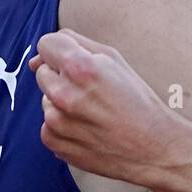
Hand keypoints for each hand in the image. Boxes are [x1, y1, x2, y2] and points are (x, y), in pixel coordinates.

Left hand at [29, 29, 190, 189]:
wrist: (153, 148)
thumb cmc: (137, 102)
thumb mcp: (114, 60)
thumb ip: (75, 44)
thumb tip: (39, 56)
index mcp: (80, 68)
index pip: (45, 44)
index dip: (59, 50)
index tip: (72, 61)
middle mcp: (64, 94)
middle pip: (43, 72)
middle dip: (61, 76)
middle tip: (90, 90)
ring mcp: (57, 121)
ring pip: (45, 99)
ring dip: (61, 102)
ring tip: (92, 112)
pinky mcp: (55, 143)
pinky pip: (47, 125)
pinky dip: (62, 126)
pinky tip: (87, 128)